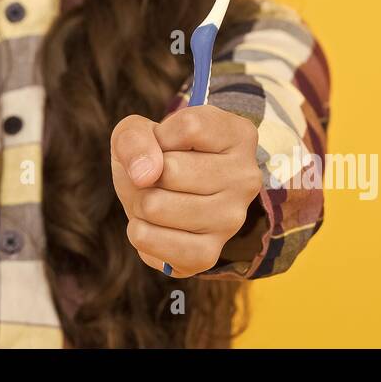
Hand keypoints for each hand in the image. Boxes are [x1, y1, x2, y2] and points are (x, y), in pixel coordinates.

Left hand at [110, 104, 262, 277]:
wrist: (165, 197)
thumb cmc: (156, 154)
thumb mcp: (139, 130)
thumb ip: (135, 137)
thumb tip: (145, 175)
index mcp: (239, 136)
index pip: (190, 127)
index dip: (160, 135)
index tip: (167, 142)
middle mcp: (245, 178)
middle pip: (170, 170)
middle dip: (146, 173)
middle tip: (159, 177)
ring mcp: (231, 219)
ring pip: (155, 206)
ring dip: (140, 202)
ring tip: (158, 198)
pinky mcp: (209, 254)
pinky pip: (149, 240)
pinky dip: (138, 230)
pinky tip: (155, 225)